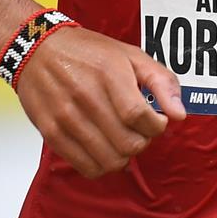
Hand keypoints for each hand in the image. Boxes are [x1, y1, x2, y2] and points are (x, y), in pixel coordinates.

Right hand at [15, 27, 185, 178]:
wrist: (37, 50)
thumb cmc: (88, 52)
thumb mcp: (131, 55)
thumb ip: (161, 82)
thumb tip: (179, 115)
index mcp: (109, 74)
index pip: (139, 117)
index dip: (156, 126)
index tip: (157, 120)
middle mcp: (85, 97)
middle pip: (128, 144)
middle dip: (143, 141)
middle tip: (140, 130)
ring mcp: (66, 118)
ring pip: (109, 161)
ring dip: (125, 156)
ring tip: (122, 139)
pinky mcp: (51, 134)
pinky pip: (86, 167)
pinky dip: (102, 165)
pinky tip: (105, 148)